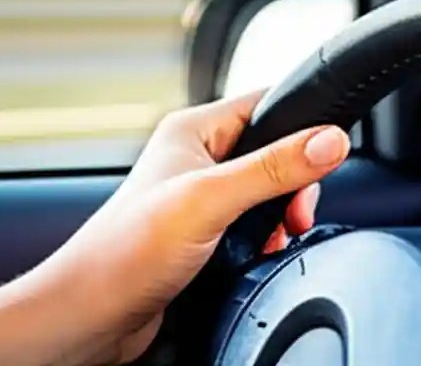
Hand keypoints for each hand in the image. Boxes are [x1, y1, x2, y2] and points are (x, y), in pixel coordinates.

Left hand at [0, 91, 350, 365]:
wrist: (91, 317)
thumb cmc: (123, 253)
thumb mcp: (210, 200)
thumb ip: (273, 169)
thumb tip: (329, 140)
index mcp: (193, 131)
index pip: (267, 103)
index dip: (302, 126)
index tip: (325, 155)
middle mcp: (197, 159)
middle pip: (276, 154)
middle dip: (295, 186)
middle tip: (294, 214)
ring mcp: (200, 199)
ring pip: (268, 194)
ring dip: (280, 218)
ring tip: (273, 237)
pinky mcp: (205, 236)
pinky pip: (254, 227)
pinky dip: (266, 241)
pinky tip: (258, 254)